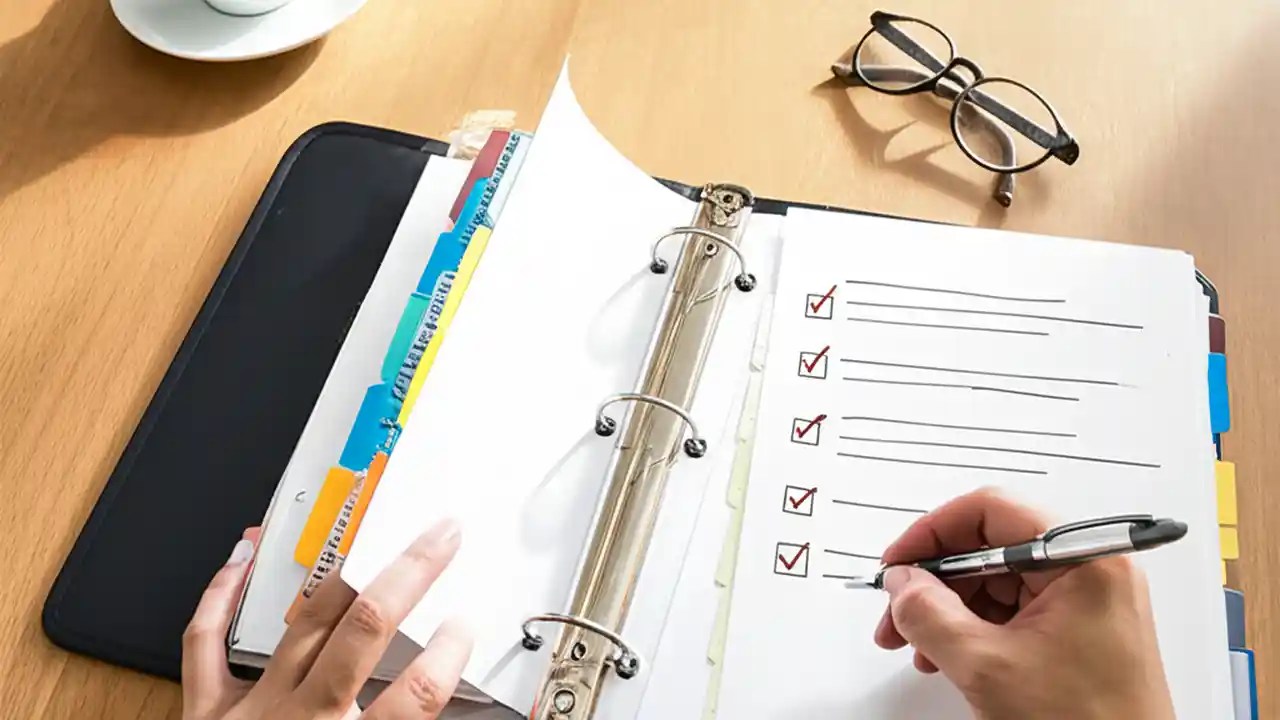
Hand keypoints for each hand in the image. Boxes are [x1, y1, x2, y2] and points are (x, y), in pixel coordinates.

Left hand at [182, 519, 470, 719]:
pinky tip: (241, 560)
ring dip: (340, 572)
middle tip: (439, 537)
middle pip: (364, 633)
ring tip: (368, 531)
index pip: (412, 697)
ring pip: (302, 623)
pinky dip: (220, 597)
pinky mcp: (205, 714)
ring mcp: (250, 713)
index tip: (464, 627)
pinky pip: (203, 644)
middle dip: (408, 574)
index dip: (447, 656)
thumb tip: (434, 708)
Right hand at [874, 489, 1175, 719]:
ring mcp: (1087, 601)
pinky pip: (1013, 611)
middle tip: (898, 610)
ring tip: (919, 645)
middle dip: (935, 581)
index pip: (991, 511)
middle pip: (990, 547)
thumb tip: (901, 582)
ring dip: (948, 610)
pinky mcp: (1079, 630)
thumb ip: (930, 615)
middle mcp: (1091, 570)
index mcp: (1083, 560)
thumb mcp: (987, 666)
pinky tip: (947, 655)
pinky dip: (973, 629)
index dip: (933, 532)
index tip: (900, 563)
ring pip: (995, 581)